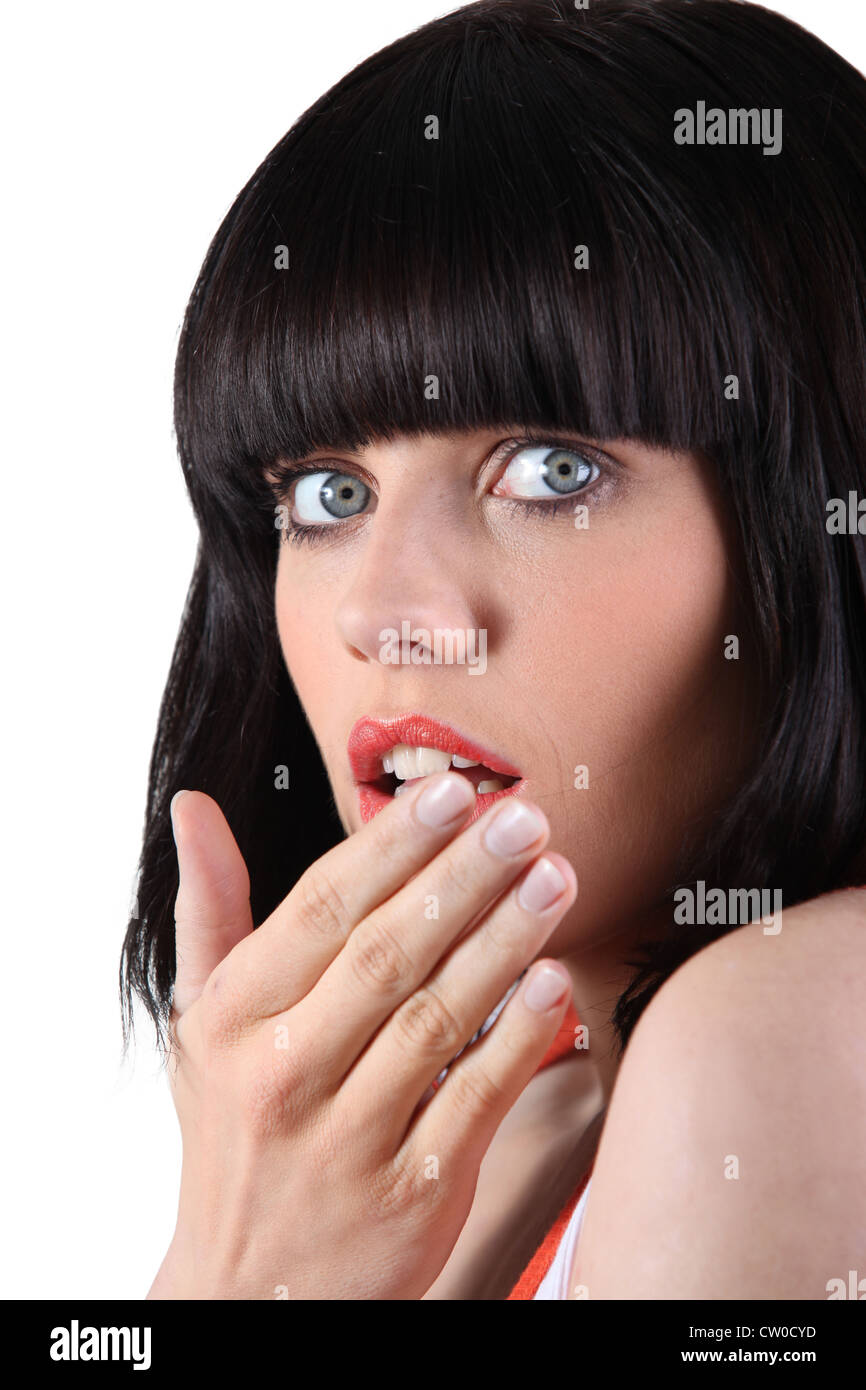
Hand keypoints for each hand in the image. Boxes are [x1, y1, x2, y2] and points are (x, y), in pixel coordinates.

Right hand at [148, 772, 576, 1299]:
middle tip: (525, 817)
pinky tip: (556, 982)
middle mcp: (282, 1075)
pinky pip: (473, 1103)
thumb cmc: (234, 1131)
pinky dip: (518, 1041)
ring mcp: (345, 1140)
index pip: (320, 911)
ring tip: (556, 877)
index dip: (390, 846)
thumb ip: (210, 912)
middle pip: (387, 954)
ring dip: (503, 941)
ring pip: (437, 1020)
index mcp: (232, 1020)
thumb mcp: (201, 1025)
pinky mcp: (409, 1195)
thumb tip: (194, 805)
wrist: (247, 1291)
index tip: (449, 790)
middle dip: (463, 877)